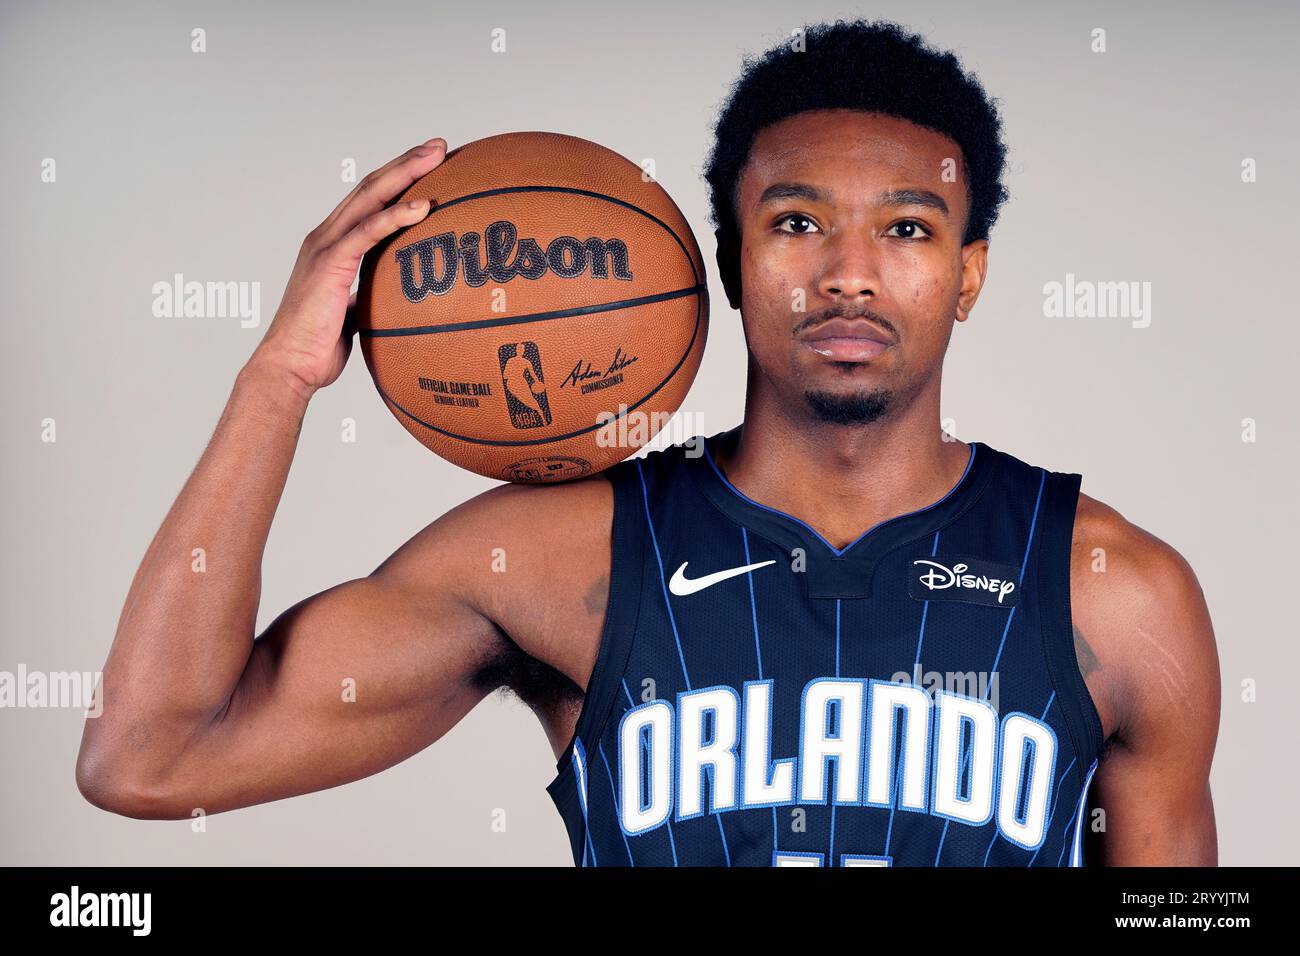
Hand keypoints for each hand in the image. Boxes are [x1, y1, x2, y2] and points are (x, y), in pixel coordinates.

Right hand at [249, 137, 447, 399]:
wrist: (290, 366)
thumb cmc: (318, 347)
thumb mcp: (353, 314)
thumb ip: (368, 297)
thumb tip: (392, 301)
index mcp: (332, 245)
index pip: (369, 200)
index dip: (398, 178)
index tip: (430, 164)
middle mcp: (326, 236)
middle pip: (372, 186)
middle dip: (407, 162)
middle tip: (439, 145)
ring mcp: (326, 246)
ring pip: (370, 197)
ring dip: (406, 173)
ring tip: (437, 156)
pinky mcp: (330, 263)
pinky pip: (368, 232)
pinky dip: (396, 216)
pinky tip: (423, 207)